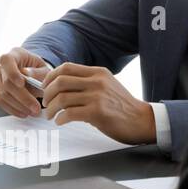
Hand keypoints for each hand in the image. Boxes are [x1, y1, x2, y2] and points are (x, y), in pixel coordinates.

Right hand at [0, 47, 50, 117]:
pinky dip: (12, 109)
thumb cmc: (34, 67)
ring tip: (33, 112)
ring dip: (19, 106)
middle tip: (36, 108)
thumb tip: (28, 75)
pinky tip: (23, 112)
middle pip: (6, 83)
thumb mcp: (42, 66)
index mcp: (12, 55)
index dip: (13, 73)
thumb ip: (38, 72)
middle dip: (23, 98)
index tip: (22, 84)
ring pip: (3, 95)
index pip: (7, 62)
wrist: (25, 68)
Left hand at [40, 62, 156, 143]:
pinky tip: (60, 121)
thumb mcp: (106, 85)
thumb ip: (87, 81)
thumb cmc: (122, 106)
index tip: (44, 86)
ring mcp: (97, 97)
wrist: (142, 120)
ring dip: (51, 108)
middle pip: (60, 81)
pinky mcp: (97, 112)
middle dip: (47, 93)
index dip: (50, 76)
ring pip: (62, 98)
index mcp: (98, 72)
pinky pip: (69, 113)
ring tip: (50, 115)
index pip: (66, 67)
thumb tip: (61, 83)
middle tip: (45, 103)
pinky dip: (60, 118)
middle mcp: (97, 82)